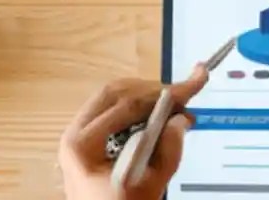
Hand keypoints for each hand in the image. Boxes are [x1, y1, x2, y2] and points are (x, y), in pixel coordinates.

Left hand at [58, 65, 208, 199]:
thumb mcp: (149, 186)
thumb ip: (168, 151)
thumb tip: (180, 119)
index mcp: (82, 144)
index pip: (127, 105)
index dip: (164, 93)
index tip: (194, 83)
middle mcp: (74, 133)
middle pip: (116, 94)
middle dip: (154, 90)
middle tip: (184, 95)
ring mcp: (78, 136)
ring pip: (113, 98)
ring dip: (146, 97)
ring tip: (175, 106)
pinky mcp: (87, 141)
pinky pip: (111, 112)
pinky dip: (137, 109)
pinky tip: (157, 115)